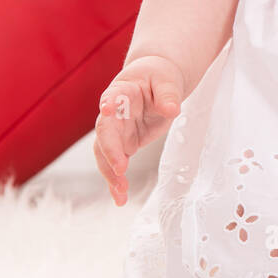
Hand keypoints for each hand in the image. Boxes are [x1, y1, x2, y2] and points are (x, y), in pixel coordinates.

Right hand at [93, 56, 184, 206]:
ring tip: (120, 192)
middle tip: (120, 168)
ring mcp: (116, 131)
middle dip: (110, 150)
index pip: (112, 97)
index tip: (107, 108)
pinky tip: (119, 199)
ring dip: (111, 172)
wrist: (154, 82)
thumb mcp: (166, 81)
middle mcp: (113, 114)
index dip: (109, 103)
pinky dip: (116, 181)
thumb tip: (172, 109)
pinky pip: (115, 164)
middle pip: (105, 131)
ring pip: (105, 153)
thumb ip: (168, 95)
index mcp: (122, 91)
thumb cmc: (158, 78)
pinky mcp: (122, 145)